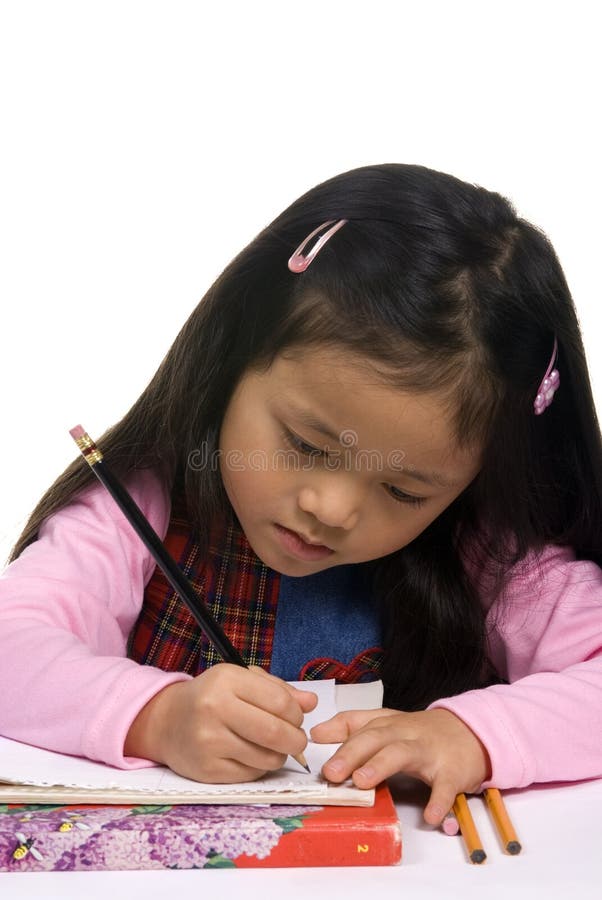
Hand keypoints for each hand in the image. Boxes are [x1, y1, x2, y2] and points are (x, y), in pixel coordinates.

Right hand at [125, 664, 316, 782]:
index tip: (296, 718)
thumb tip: (311, 702)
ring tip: (272, 746)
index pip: (280, 702)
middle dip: (296, 739)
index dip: (297, 714)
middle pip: (276, 733)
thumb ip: (278, 690)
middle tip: (296, 739)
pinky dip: (260, 768)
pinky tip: (251, 755)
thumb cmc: (211, 697)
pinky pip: (251, 775)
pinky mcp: (207, 770)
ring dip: (279, 755)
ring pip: (267, 758)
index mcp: (227, 680)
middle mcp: (215, 709)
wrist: (166, 721)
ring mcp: (209, 742)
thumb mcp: (241, 680)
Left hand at [310, 707, 490, 825]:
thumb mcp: (388, 724)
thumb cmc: (422, 733)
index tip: (312, 744)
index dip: (336, 733)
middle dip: (352, 752)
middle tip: (332, 772)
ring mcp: (429, 751)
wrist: (471, 732)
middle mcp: (405, 733)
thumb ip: (352, 727)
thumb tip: (315, 733)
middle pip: (376, 737)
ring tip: (363, 782)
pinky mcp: (453, 771)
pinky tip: (430, 815)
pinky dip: (439, 800)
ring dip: (382, 765)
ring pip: (403, 753)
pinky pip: (445, 786)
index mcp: (389, 724)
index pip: (360, 724)